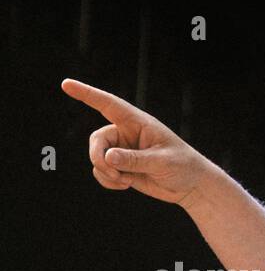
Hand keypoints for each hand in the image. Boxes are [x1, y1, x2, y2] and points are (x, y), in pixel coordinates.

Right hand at [61, 77, 215, 207]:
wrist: (191, 186)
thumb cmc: (183, 166)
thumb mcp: (162, 162)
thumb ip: (135, 160)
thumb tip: (108, 157)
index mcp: (138, 123)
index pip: (109, 105)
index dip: (87, 94)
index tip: (66, 84)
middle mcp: (126, 133)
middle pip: (97, 140)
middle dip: (98, 157)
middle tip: (114, 174)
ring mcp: (122, 150)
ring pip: (96, 156)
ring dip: (104, 171)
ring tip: (123, 181)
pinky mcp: (121, 167)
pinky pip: (101, 171)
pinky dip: (107, 180)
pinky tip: (124, 185)